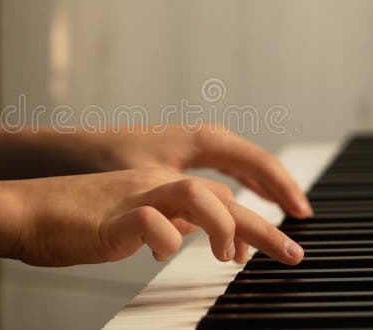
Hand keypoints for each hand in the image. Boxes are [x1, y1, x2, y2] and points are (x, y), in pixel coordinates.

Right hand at [0, 168, 304, 265]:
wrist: (26, 209)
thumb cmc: (74, 221)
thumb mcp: (132, 221)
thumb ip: (167, 222)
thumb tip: (197, 236)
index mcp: (159, 187)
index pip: (219, 197)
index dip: (250, 222)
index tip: (272, 249)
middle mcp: (153, 185)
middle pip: (221, 196)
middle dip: (263, 227)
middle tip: (293, 254)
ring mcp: (133, 197)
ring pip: (196, 194)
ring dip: (222, 226)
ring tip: (230, 258)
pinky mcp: (110, 216)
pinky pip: (149, 221)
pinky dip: (166, 239)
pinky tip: (165, 255)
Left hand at [77, 125, 312, 217]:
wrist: (71, 148)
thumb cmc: (107, 158)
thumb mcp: (151, 183)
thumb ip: (184, 208)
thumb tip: (209, 235)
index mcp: (205, 140)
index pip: (260, 165)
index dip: (284, 191)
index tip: (302, 215)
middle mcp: (205, 138)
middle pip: (257, 165)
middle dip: (280, 191)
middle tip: (302, 219)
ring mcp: (194, 144)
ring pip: (242, 168)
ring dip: (262, 191)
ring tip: (282, 214)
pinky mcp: (183, 155)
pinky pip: (226, 170)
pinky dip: (242, 186)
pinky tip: (245, 201)